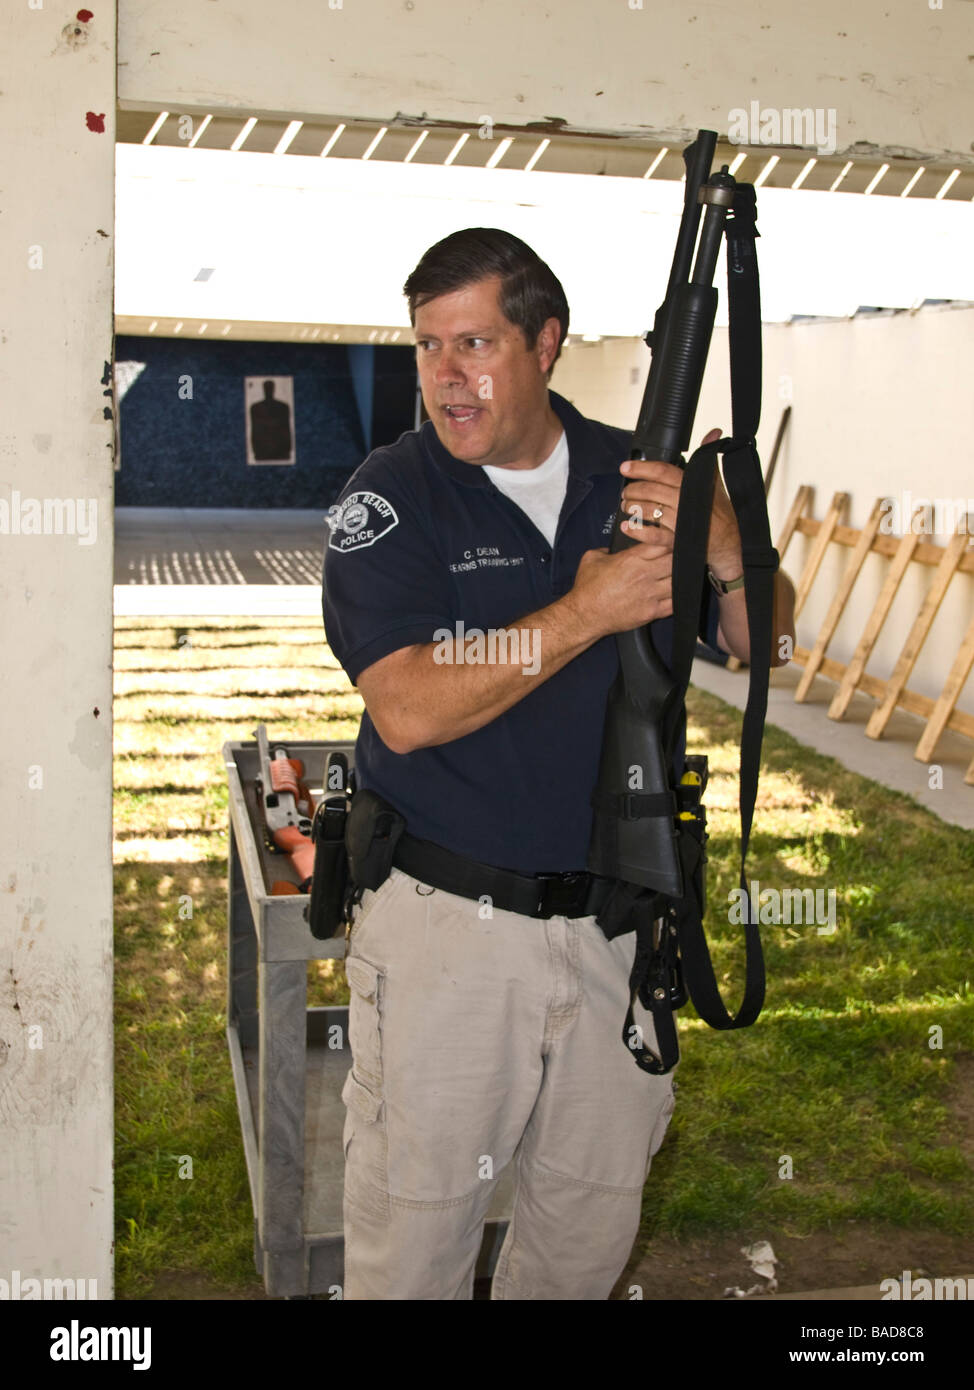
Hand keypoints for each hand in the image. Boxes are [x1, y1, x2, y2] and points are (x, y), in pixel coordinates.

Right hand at [569, 542, 673, 640]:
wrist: (584, 615)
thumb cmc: (586, 589)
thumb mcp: (592, 558)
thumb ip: (607, 549)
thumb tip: (613, 548)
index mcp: (631, 559)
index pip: (662, 543)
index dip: (667, 541)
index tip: (664, 545)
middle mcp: (643, 575)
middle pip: (674, 560)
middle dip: (674, 559)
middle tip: (672, 560)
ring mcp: (650, 595)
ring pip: (678, 581)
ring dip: (677, 578)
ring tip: (671, 577)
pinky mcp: (651, 612)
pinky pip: (674, 602)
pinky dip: (676, 597)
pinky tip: (671, 594)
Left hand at [618, 427, 743, 576]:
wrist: (730, 542)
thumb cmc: (720, 512)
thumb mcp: (714, 481)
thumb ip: (707, 458)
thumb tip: (713, 433)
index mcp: (691, 484)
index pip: (662, 471)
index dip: (641, 468)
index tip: (625, 467)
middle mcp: (684, 501)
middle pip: (651, 490)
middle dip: (633, 490)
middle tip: (625, 491)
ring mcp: (680, 521)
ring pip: (649, 510)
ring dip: (632, 507)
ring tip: (625, 507)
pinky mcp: (677, 540)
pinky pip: (653, 535)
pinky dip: (636, 531)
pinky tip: (627, 526)